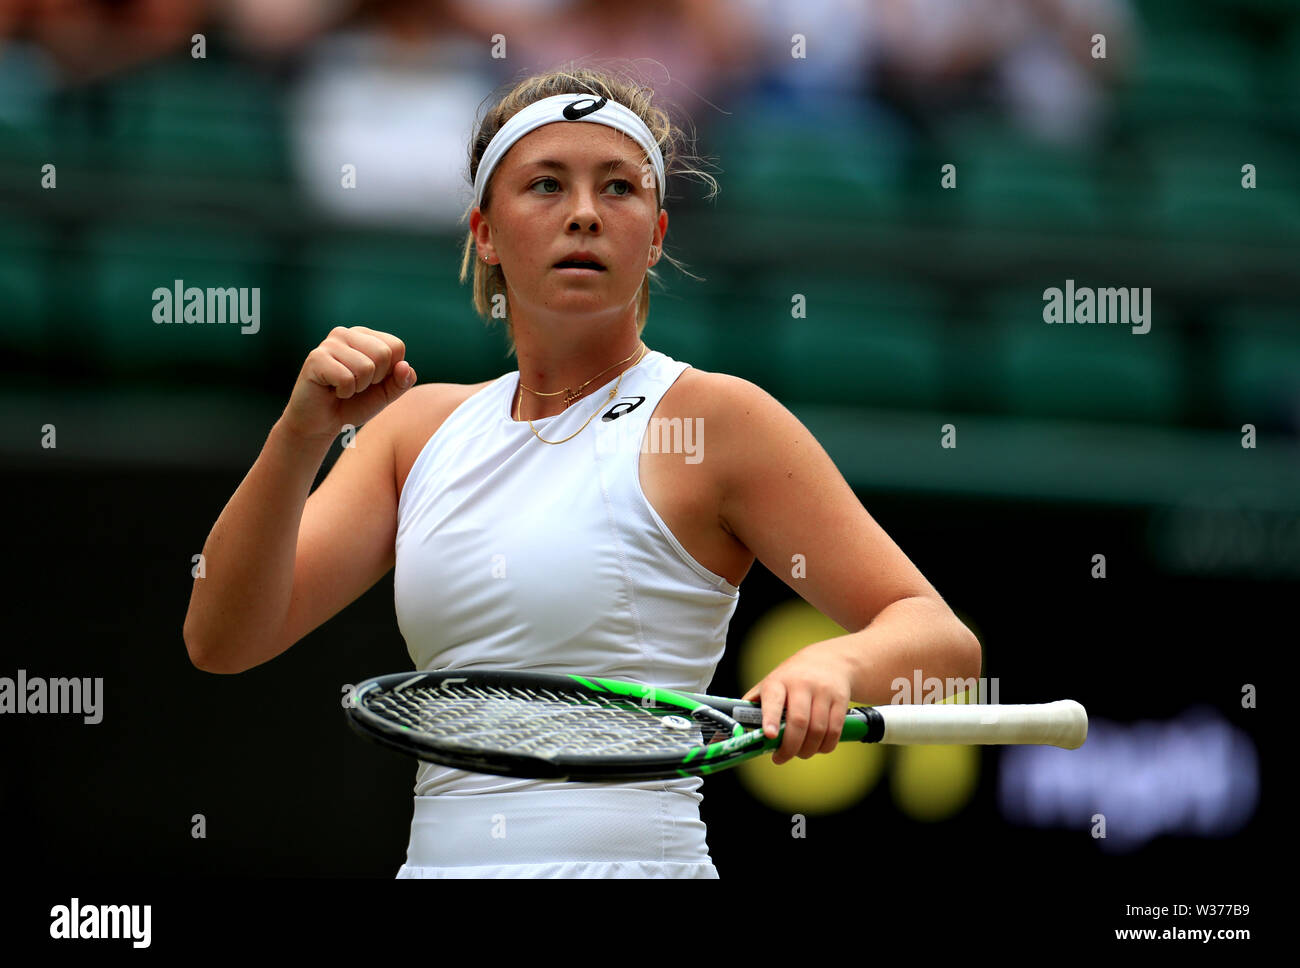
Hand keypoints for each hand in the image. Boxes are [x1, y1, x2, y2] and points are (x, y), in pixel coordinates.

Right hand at [281, 326, 415, 439]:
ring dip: (358, 387)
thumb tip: (404, 366)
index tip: (373, 381)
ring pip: (366, 367)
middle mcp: (347, 333)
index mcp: (365, 336)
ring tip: (343, 387)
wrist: (321, 423)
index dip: (390, 372)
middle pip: (384, 353)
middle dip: (375, 380)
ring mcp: (330, 344)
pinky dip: (344, 392)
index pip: (396, 346)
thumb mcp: (386, 394)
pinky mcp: (316, 358)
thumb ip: (402, 381)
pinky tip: (332, 390)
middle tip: (357, 385)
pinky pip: (347, 378)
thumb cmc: (353, 404)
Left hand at [741, 641, 853, 764]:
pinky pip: (835, 730)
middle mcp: (801, 684)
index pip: (773, 699)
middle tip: (782, 757)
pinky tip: (818, 747)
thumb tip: (729, 732)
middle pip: (798, 721)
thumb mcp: (770, 684)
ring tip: (800, 753)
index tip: (769, 734)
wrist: (829, 661)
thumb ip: (753, 706)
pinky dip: (826, 745)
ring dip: (808, 749)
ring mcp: (822, 691)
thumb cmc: (793, 678)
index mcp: (778, 682)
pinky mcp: (840, 699)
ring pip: (818, 729)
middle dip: (790, 746)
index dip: (770, 718)